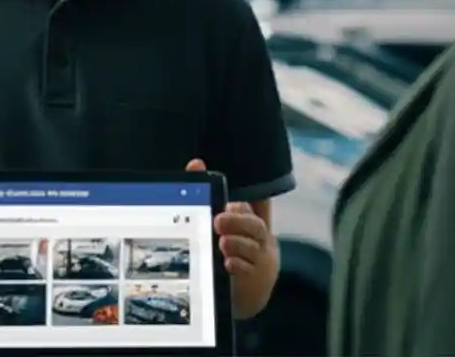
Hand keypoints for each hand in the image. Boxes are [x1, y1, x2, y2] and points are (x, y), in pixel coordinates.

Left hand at [185, 158, 272, 275]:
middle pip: (256, 225)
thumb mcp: (217, 225)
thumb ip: (207, 196)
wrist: (243, 292)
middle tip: (218, 221)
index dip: (248, 200)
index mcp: (249, 220)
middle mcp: (257, 238)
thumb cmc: (228, 250)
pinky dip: (239, 266)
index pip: (255, 205)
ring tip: (221, 242)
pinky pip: (251, 271)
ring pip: (255, 248)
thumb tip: (195, 164)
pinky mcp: (256, 280)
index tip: (231, 199)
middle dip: (237, 222)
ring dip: (237, 243)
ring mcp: (259, 259)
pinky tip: (228, 263)